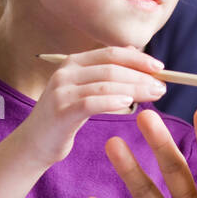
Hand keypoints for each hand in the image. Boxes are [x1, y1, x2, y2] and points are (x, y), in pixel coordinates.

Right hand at [26, 46, 167, 164]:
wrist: (34, 144)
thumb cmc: (65, 118)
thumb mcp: (84, 92)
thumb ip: (105, 75)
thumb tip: (135, 55)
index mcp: (73, 63)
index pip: (111, 53)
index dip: (138, 58)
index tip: (161, 68)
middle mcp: (66, 72)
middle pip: (111, 68)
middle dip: (140, 75)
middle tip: (162, 86)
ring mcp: (61, 90)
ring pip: (105, 84)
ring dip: (134, 88)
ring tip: (154, 95)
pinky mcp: (61, 111)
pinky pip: (91, 103)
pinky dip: (112, 102)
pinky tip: (129, 105)